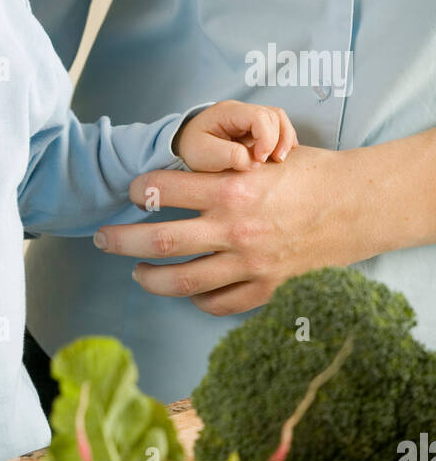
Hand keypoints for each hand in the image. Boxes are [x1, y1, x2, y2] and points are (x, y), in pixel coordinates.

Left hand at [95, 144, 368, 314]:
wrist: (357, 205)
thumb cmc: (309, 172)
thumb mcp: (260, 157)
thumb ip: (219, 168)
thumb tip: (177, 170)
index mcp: (230, 188)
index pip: (163, 190)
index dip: (138, 190)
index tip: (131, 191)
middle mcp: (233, 229)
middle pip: (160, 242)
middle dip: (122, 241)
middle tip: (103, 238)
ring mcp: (249, 265)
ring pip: (183, 282)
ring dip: (151, 278)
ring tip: (137, 272)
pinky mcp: (265, 289)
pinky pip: (219, 303)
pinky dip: (198, 300)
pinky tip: (188, 292)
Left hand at [172, 100, 297, 170]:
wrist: (187, 149)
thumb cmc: (193, 150)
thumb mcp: (205, 155)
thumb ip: (231, 156)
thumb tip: (255, 161)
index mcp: (227, 112)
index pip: (259, 116)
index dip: (266, 138)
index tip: (259, 159)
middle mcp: (241, 110)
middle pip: (273, 116)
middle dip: (278, 140)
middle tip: (269, 161)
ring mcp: (249, 117)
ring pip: (279, 120)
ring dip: (284, 139)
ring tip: (279, 160)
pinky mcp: (256, 128)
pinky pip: (278, 128)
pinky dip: (283, 141)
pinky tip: (279, 157)